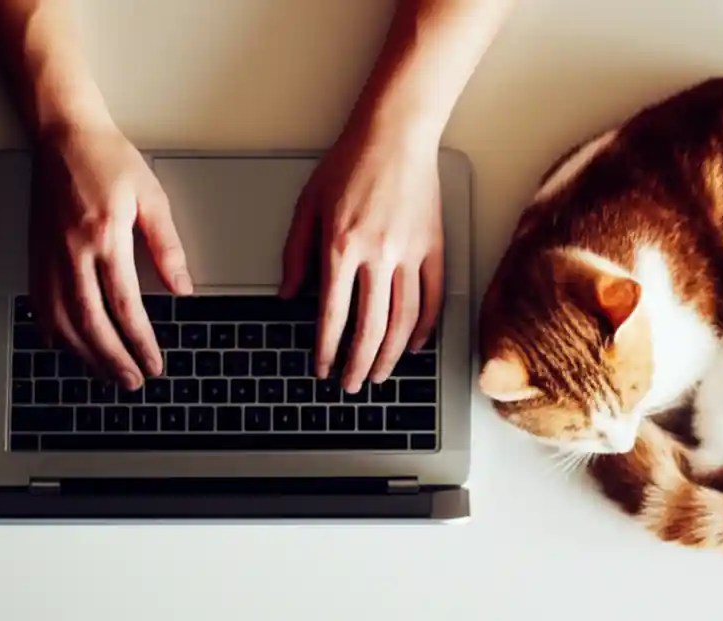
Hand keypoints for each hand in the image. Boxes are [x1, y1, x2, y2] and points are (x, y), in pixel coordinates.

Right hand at [28, 123, 192, 389]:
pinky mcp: (37, 253)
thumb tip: (182, 288)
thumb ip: (167, 246)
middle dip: (111, 358)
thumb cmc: (108, 159)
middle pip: (90, 321)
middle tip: (131, 382)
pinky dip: (53, 331)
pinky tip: (65, 346)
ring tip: (106, 373)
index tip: (153, 362)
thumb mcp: (152, 198)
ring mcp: (49, 254)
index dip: (140, 341)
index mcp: (105, 237)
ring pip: (61, 319)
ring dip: (83, 353)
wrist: (64, 134)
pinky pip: (40, 303)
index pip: (125, 305)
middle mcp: (71, 251)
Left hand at [280, 127, 443, 392]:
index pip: (332, 315)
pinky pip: (433, 298)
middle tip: (351, 384)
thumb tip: (288, 296)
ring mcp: (410, 254)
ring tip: (381, 374)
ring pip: (404, 320)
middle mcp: (378, 255)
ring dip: (391, 355)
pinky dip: (424, 327)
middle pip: (371, 328)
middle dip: (359, 364)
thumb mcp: (308, 206)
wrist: (396, 134)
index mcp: (341, 247)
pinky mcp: (434, 248)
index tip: (321, 368)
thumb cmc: (350, 163)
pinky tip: (414, 345)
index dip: (325, 349)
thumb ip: (296, 254)